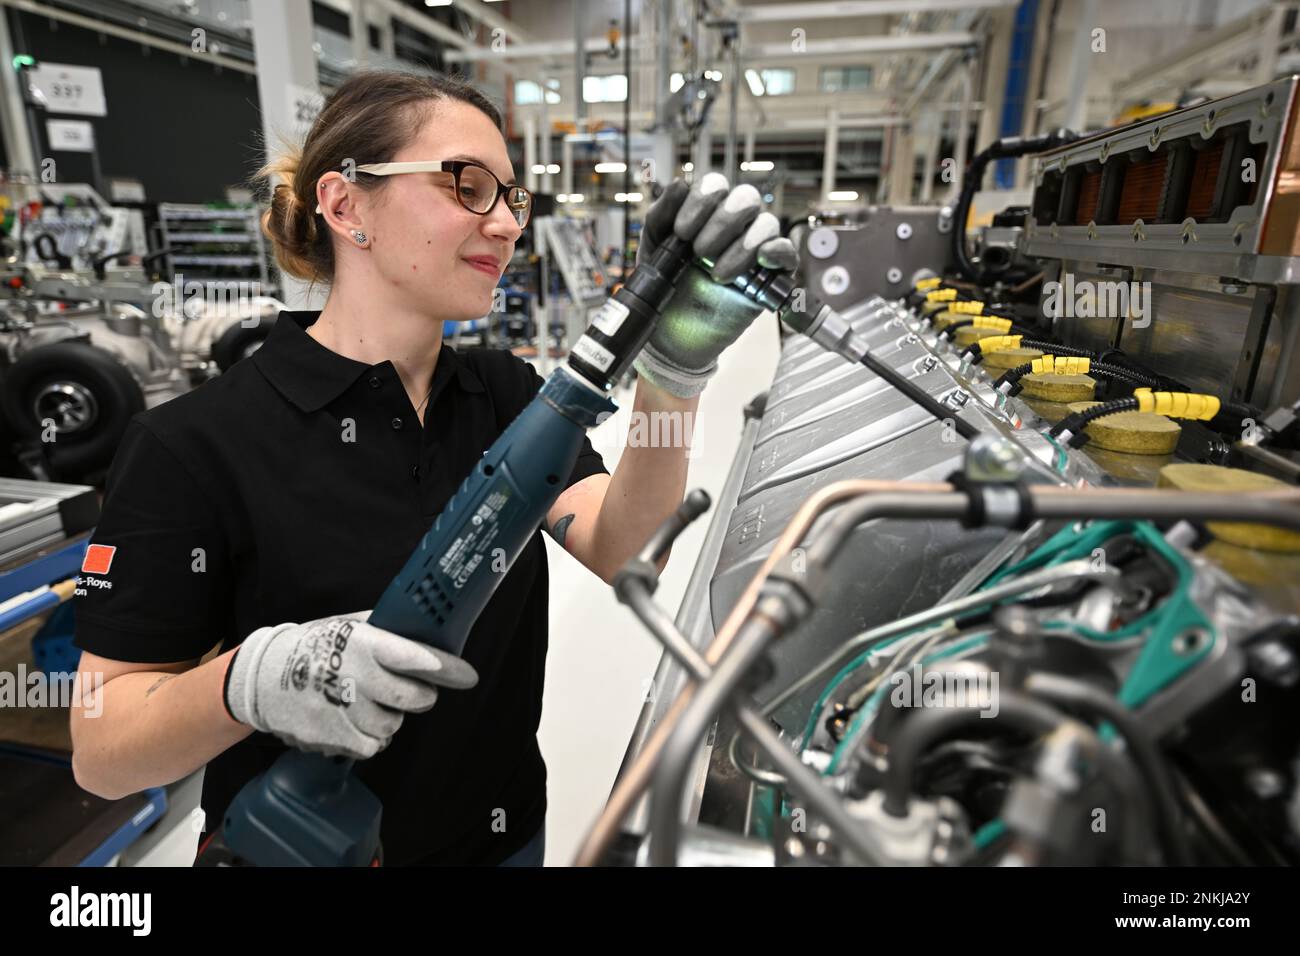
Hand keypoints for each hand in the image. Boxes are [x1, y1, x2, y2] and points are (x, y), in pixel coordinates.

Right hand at [223, 611, 477, 759]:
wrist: (260, 678)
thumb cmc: (311, 646)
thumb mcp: (347, 626)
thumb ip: (385, 630)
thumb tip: (427, 632)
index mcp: (362, 643)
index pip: (414, 656)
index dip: (445, 667)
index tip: (466, 675)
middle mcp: (355, 676)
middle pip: (414, 698)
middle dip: (422, 696)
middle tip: (419, 692)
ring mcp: (343, 709)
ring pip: (393, 725)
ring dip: (390, 718)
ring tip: (370, 704)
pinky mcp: (332, 737)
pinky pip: (371, 746)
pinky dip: (370, 738)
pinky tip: (357, 722)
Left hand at [633, 174, 798, 397]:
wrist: (672, 334)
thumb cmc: (666, 288)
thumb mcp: (653, 248)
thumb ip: (660, 215)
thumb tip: (679, 184)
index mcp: (707, 213)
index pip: (716, 185)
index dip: (701, 202)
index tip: (681, 231)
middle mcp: (735, 225)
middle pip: (746, 197)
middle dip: (722, 222)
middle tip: (700, 252)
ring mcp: (755, 248)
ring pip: (766, 223)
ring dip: (742, 244)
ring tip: (718, 274)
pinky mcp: (771, 275)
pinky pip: (786, 251)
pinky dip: (776, 250)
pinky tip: (761, 260)